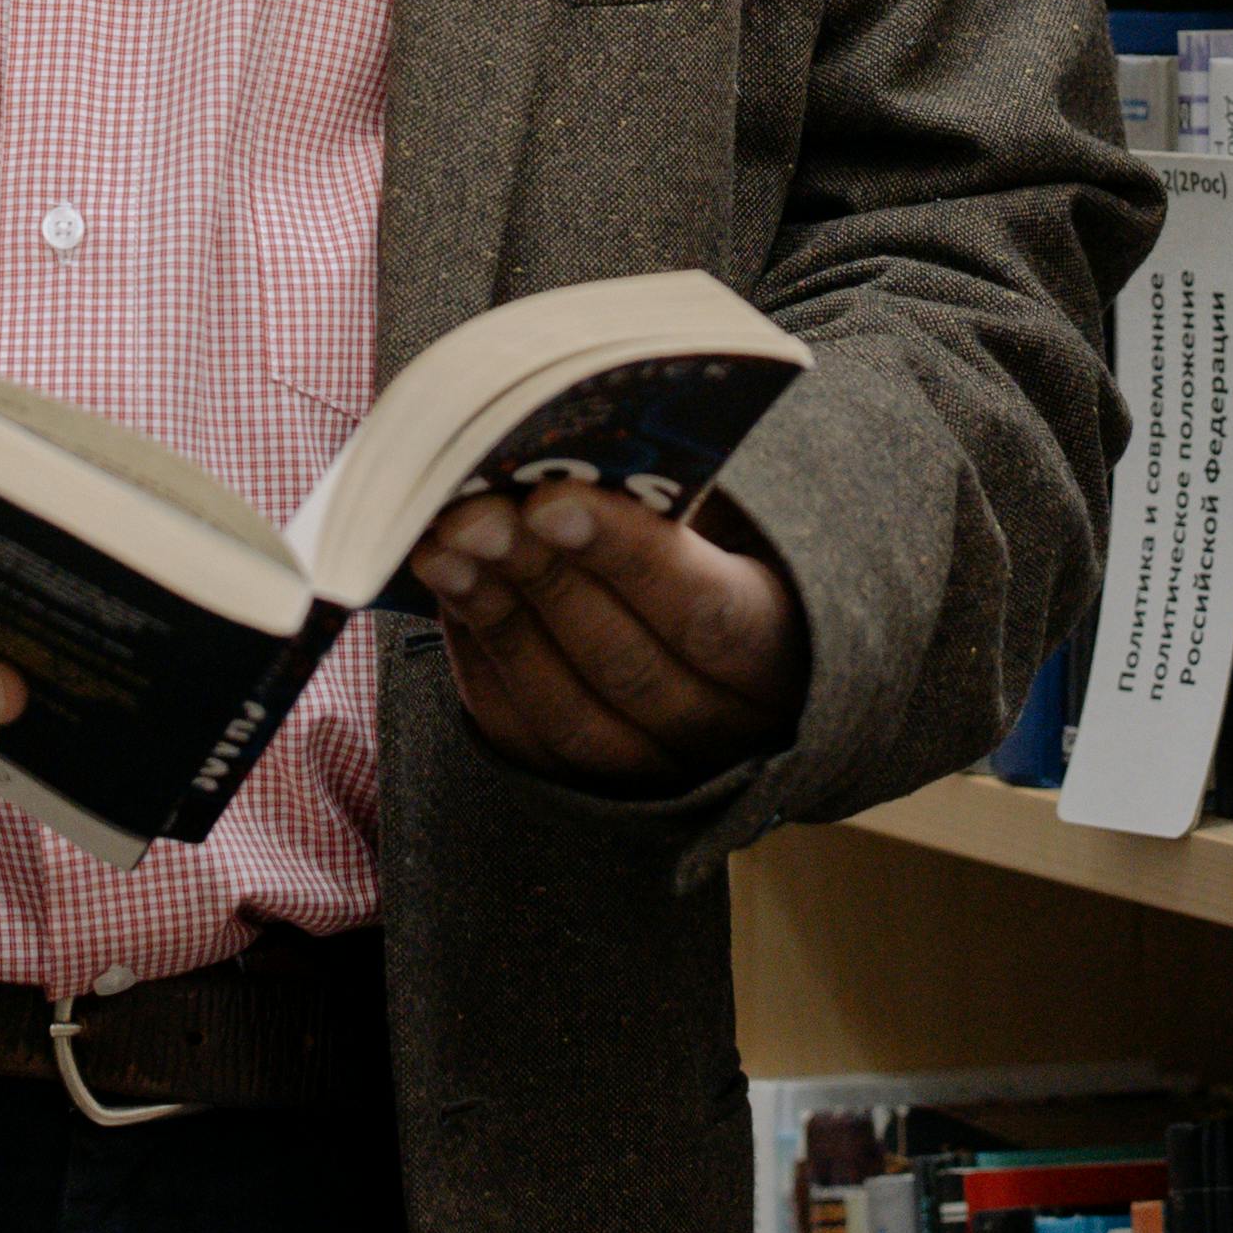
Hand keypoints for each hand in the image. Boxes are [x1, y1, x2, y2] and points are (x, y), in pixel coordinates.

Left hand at [412, 484, 808, 791]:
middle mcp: (733, 731)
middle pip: (627, 667)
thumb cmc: (725, 538)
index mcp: (789, 651)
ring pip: (570, 715)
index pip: (706, 612)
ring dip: (498, 622)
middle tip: (471, 513)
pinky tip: (452, 593)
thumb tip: (579, 443)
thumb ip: (675, 490)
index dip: (625, 556)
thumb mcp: (731, 505)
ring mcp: (663, 772)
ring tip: (442, 547)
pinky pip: (527, 741)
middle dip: (541, 581)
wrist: (722, 620)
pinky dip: (481, 665)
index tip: (547, 499)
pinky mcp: (595, 790)